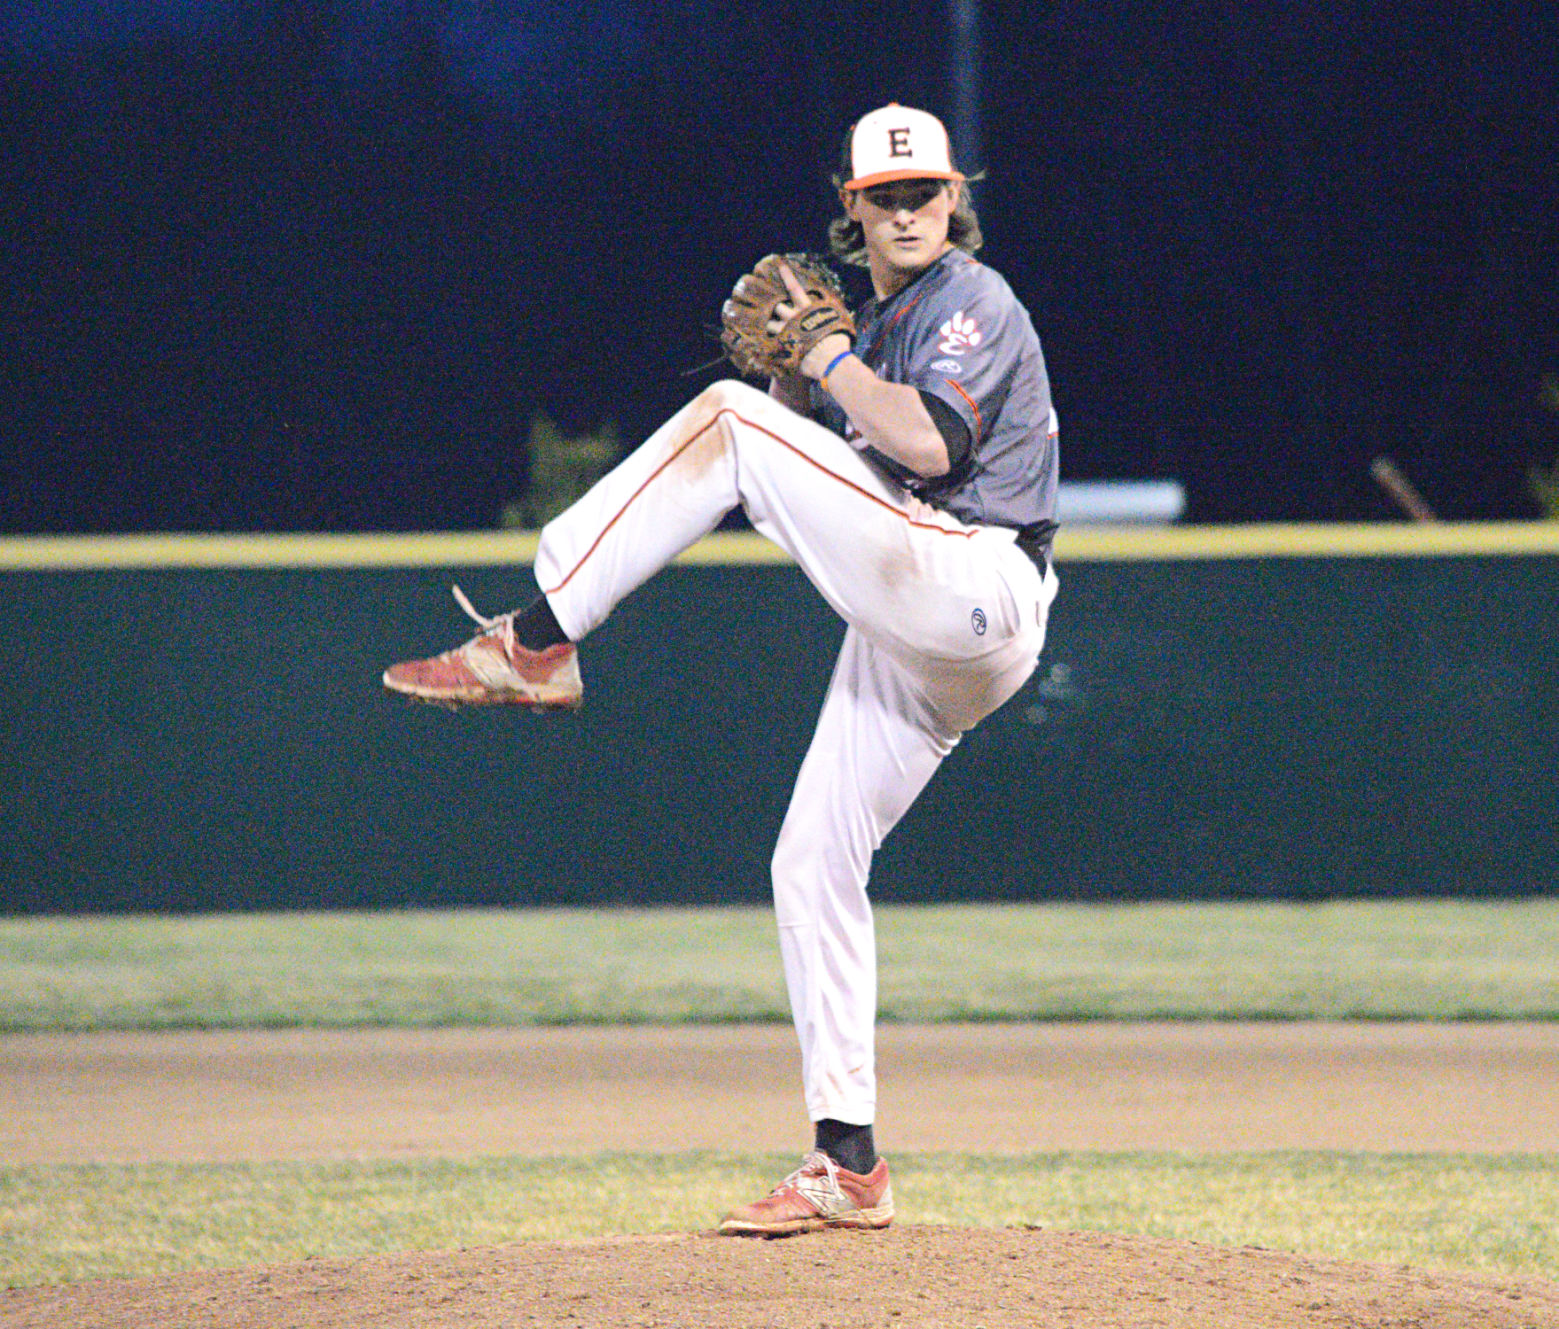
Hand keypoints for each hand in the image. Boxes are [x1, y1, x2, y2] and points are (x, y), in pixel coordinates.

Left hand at [769, 262, 853, 381]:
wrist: (830, 360)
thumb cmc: (838, 342)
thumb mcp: (839, 322)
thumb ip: (832, 315)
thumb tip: (837, 312)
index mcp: (807, 309)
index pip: (795, 289)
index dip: (787, 276)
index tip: (780, 266)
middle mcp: (794, 317)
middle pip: (778, 307)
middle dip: (777, 309)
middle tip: (779, 314)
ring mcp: (786, 332)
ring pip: (771, 325)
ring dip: (772, 328)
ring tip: (775, 333)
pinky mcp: (782, 347)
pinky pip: (769, 343)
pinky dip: (769, 345)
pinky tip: (768, 349)